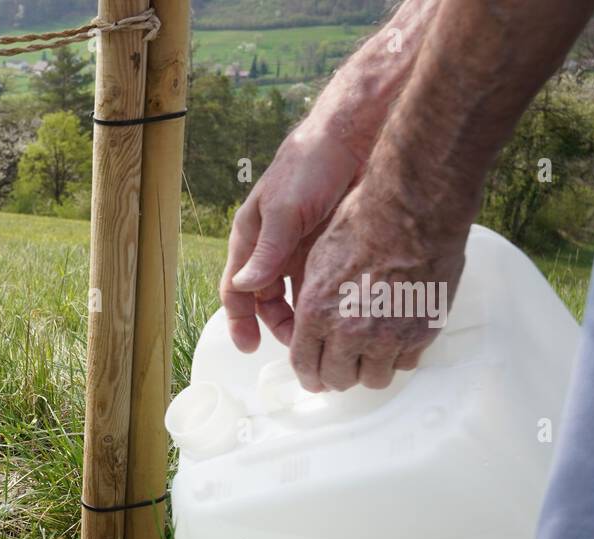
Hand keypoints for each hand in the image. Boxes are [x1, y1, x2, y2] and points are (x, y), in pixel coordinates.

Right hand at [220, 123, 363, 353]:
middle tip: (299, 347)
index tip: (249, 346)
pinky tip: (342, 316)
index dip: (239, 320)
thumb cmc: (310, 164)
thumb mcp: (284, 210)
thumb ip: (266, 251)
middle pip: (268, 301)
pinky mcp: (333, 247)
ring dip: (306, 319)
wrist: (357, 134)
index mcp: (252, 239)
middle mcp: (275, 248)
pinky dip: (330, 303)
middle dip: (279, 326)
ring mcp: (304, 249)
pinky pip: (326, 284)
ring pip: (299, 297)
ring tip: (323, 336)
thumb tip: (243, 288)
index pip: (236, 290)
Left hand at [286, 178, 468, 391]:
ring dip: (369, 369)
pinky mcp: (421, 332)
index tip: (313, 378)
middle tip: (342, 367)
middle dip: (336, 375)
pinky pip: (405, 364)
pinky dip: (398, 357)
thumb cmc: (362, 225)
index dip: (308, 375)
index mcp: (316, 313)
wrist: (413, 210)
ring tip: (370, 354)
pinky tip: (396, 340)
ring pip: (373, 379)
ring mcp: (388, 335)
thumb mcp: (315, 261)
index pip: (304, 364)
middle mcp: (350, 331)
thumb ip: (310, 302)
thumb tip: (306, 327)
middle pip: (338, 379)